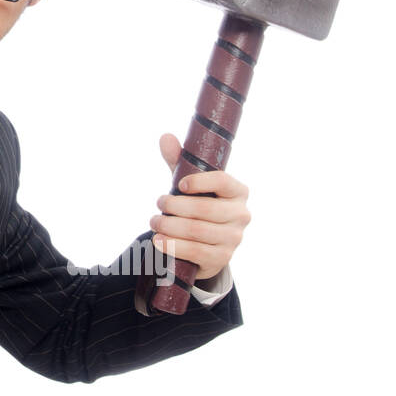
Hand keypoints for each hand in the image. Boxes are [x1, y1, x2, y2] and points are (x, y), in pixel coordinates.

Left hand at [149, 133, 250, 280]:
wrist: (208, 245)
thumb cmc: (199, 205)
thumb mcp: (191, 184)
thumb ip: (180, 162)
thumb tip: (165, 137)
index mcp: (238, 191)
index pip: (223, 181)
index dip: (200, 181)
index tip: (179, 184)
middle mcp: (241, 215)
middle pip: (205, 209)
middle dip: (175, 206)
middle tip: (158, 204)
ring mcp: (234, 239)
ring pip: (197, 230)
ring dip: (169, 226)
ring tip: (154, 222)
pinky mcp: (222, 258)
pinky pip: (195, 251)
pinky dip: (173, 245)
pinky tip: (158, 240)